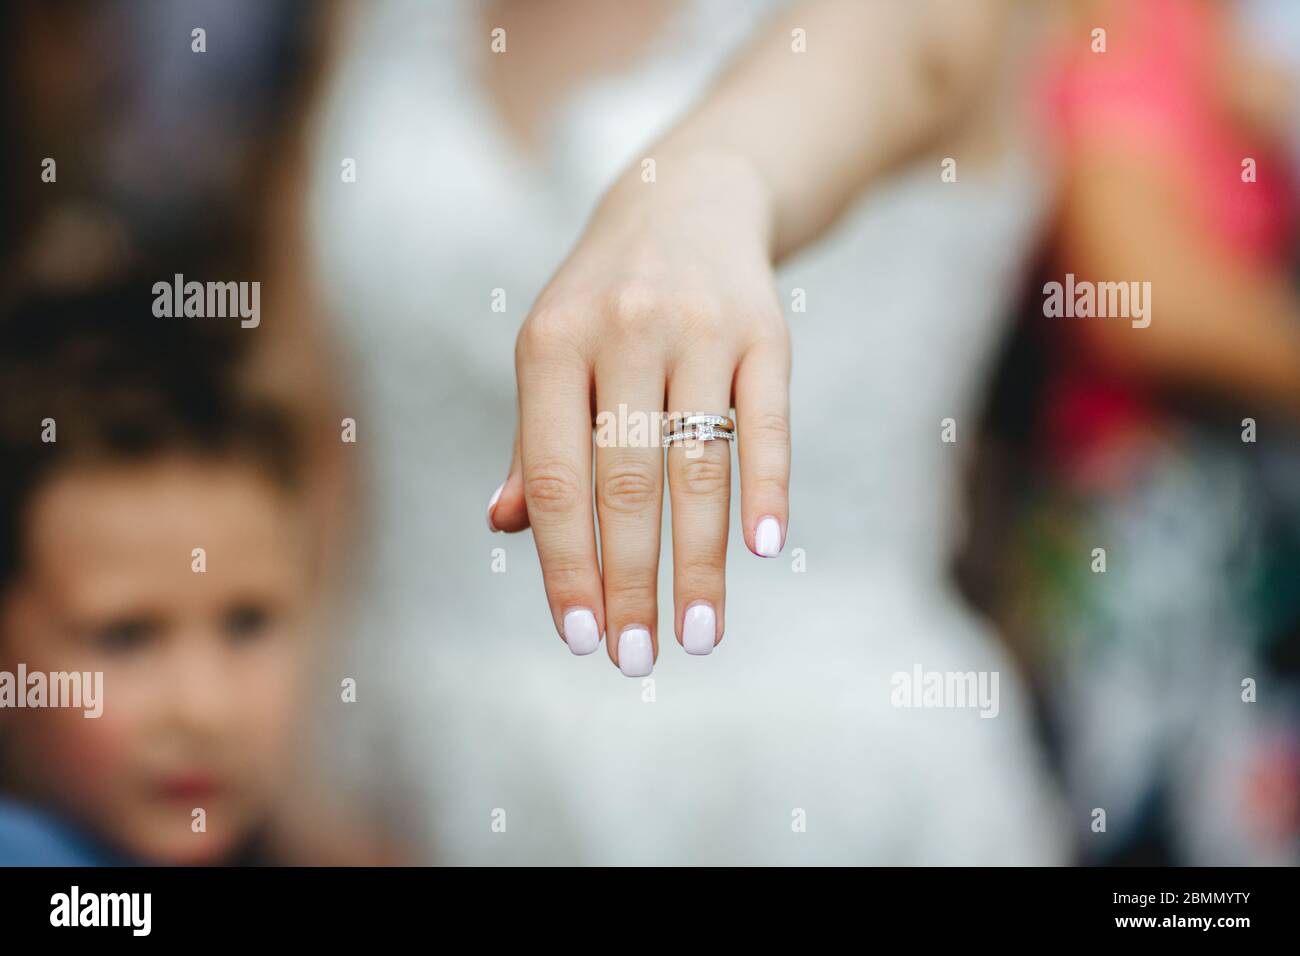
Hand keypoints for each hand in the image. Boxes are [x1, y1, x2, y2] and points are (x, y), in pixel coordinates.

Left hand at [487, 153, 791, 674]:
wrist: (688, 196)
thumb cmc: (604, 301)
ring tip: (700, 634)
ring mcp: (699, 327)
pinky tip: (764, 549)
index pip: (554, 477)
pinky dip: (768, 486)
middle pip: (624, 482)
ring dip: (699, 561)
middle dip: (630, 580)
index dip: (564, 564)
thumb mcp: (552, 352)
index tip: (579, 637)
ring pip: (696, 465)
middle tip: (636, 657)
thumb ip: (532, 440)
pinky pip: (768, 421)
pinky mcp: (767, 329)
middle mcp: (620, 330)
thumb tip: (503, 527)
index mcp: (550, 343)